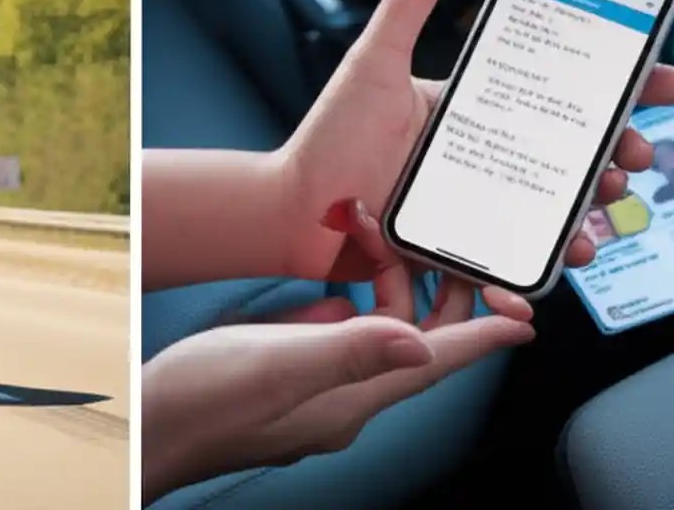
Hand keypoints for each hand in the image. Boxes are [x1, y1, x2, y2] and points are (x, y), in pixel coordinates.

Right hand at [141, 198, 534, 503]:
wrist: (147, 430)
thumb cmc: (200, 405)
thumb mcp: (274, 366)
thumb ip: (344, 349)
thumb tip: (416, 339)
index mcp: (352, 397)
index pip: (436, 364)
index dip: (484, 338)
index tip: (526, 317)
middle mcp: (342, 397)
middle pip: (412, 345)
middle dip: (431, 294)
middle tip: (439, 246)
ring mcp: (314, 391)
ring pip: (373, 337)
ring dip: (382, 291)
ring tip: (377, 243)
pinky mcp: (286, 381)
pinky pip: (336, 341)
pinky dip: (349, 307)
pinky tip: (339, 286)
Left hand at [275, 0, 673, 279]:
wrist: (292, 215)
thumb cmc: (326, 142)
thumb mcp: (372, 66)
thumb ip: (405, 5)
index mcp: (469, 110)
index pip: (556, 92)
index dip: (616, 89)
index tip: (663, 83)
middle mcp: (479, 156)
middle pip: (570, 153)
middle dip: (619, 151)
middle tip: (637, 152)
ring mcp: (475, 203)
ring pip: (556, 205)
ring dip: (596, 203)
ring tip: (607, 199)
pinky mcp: (465, 246)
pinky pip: (520, 252)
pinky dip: (553, 254)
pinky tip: (570, 250)